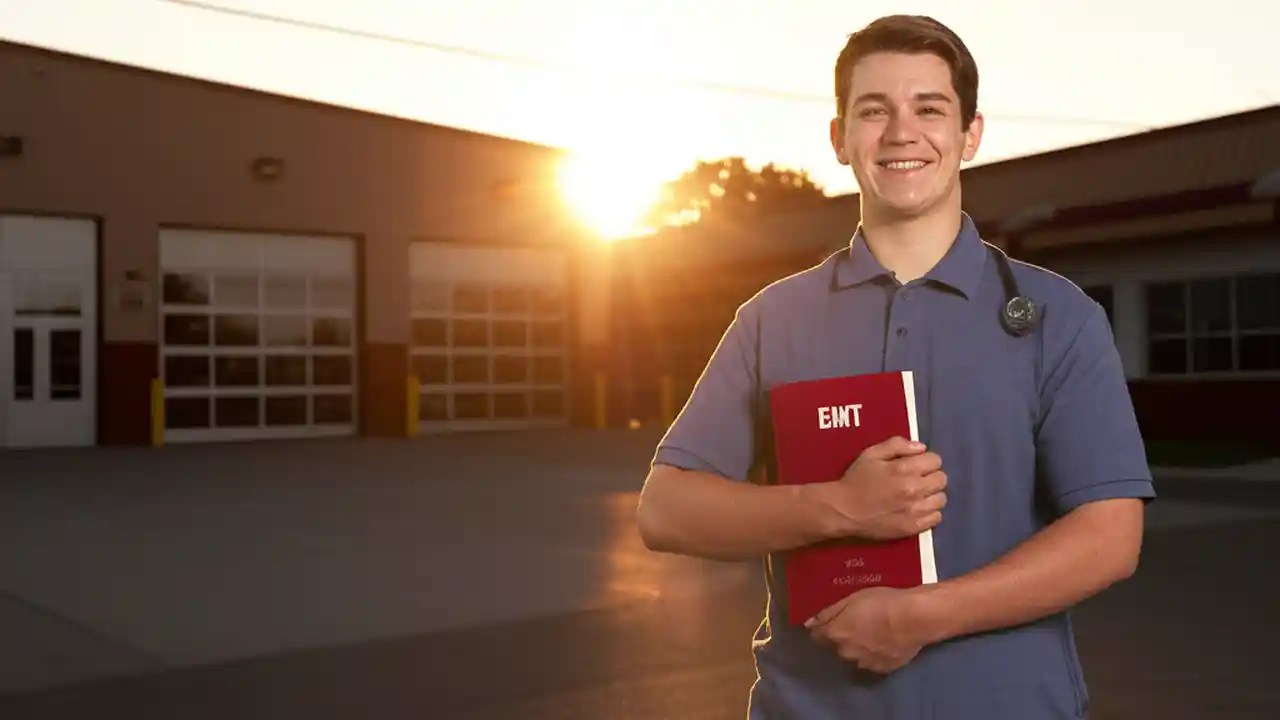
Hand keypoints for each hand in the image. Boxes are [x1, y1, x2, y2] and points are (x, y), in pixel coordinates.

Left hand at [804, 586, 930, 673]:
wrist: (913, 619)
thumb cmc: (881, 603)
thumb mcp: (851, 599)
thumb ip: (827, 613)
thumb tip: (808, 624)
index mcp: (835, 634)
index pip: (817, 636)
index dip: (822, 628)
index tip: (830, 621)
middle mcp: (846, 653)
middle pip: (837, 647)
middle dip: (843, 637)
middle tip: (856, 623)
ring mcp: (865, 664)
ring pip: (855, 656)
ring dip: (859, 648)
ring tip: (873, 633)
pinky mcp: (883, 669)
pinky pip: (873, 662)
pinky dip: (875, 654)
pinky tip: (885, 643)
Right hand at [820, 436, 947, 539]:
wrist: (843, 511)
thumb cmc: (856, 480)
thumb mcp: (871, 454)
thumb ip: (897, 445)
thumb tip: (921, 448)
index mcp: (905, 469)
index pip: (936, 461)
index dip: (927, 461)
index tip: (917, 465)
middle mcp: (915, 489)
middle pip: (942, 479)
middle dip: (931, 476)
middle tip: (917, 480)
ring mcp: (915, 510)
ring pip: (941, 499)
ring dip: (932, 495)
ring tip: (918, 496)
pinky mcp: (913, 527)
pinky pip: (936, 518)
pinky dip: (929, 512)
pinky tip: (916, 509)